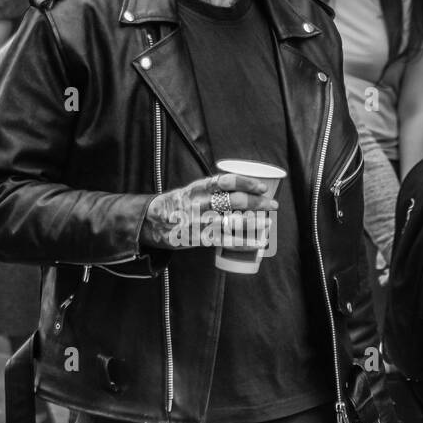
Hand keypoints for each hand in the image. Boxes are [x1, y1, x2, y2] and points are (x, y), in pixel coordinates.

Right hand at [141, 173, 277, 250]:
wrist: (150, 222)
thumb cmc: (176, 205)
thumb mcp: (191, 190)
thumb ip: (212, 190)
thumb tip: (241, 189)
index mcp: (199, 187)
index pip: (226, 180)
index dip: (247, 182)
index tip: (262, 186)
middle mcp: (199, 203)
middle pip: (234, 200)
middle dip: (257, 202)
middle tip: (272, 204)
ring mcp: (198, 221)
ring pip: (232, 221)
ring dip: (254, 222)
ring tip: (268, 222)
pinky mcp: (197, 238)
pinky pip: (225, 240)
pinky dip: (244, 241)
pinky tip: (257, 242)